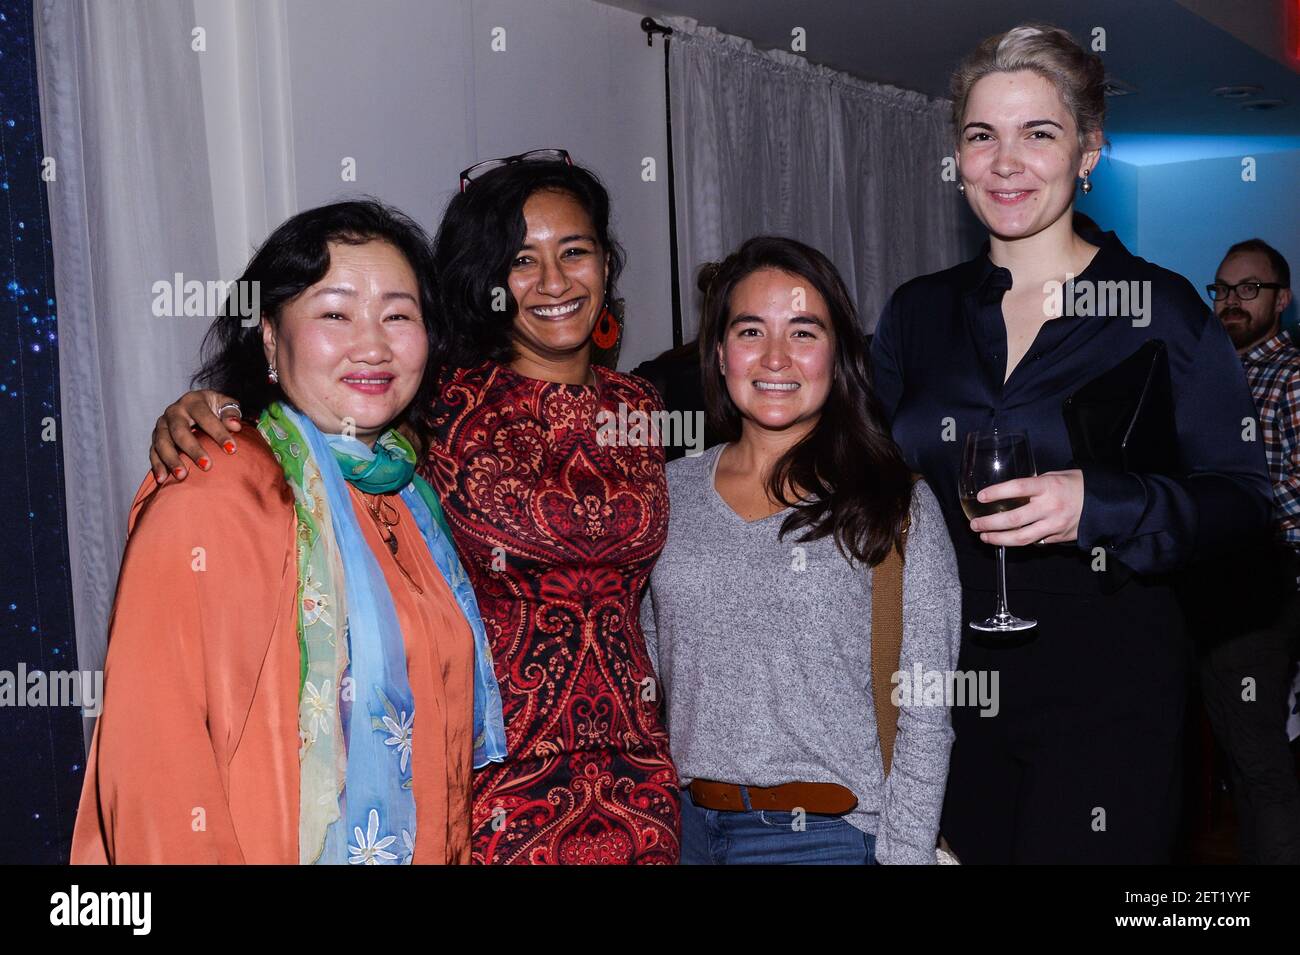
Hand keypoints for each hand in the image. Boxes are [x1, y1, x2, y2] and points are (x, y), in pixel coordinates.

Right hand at [149, 390, 241, 483]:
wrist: (195, 407)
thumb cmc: (214, 408)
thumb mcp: (225, 405)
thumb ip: (231, 413)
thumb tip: (235, 425)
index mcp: (192, 401)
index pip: (204, 416)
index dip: (218, 433)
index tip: (232, 450)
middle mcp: (174, 411)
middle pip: (179, 431)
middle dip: (193, 449)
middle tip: (207, 466)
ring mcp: (162, 425)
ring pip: (162, 443)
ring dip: (172, 460)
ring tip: (182, 476)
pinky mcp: (155, 438)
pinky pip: (153, 452)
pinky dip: (157, 465)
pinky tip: (163, 479)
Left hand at [968, 469, 1083, 545]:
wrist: (1104, 503)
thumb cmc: (1076, 485)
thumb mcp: (1054, 476)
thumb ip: (1033, 485)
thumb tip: (1009, 492)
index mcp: (1048, 486)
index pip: (1018, 488)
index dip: (997, 492)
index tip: (981, 497)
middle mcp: (1050, 507)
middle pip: (1014, 519)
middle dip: (990, 524)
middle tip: (975, 525)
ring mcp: (1055, 525)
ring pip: (1021, 537)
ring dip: (999, 539)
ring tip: (984, 537)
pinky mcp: (1058, 538)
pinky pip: (1034, 541)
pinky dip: (1018, 541)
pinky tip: (1006, 539)